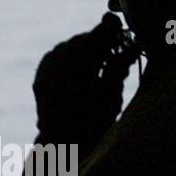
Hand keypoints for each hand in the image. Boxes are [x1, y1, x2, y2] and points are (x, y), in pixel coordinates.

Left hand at [32, 13, 137, 146]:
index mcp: (82, 57)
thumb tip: (134, 43)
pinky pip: (60, 57)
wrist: (61, 145)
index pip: (103, 30)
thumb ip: (121, 64)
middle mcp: (61, 55)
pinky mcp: (41, 72)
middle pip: (88, 38)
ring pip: (73, 46)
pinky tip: (83, 75)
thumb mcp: (113, 92)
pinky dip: (72, 61)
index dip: (116, 31)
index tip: (126, 37)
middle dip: (103, 44)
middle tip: (117, 57)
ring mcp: (48, 63)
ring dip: (88, 52)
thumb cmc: (94, 121)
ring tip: (100, 69)